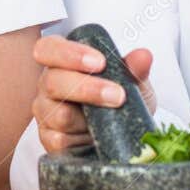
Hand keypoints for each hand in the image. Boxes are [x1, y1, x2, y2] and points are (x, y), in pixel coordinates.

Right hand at [30, 33, 156, 155]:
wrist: (123, 134)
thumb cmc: (119, 98)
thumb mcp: (132, 81)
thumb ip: (135, 68)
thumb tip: (143, 56)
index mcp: (61, 62)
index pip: (48, 49)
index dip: (69, 53)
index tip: (100, 62)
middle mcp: (47, 85)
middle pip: (52, 81)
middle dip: (87, 88)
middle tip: (118, 94)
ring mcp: (46, 114)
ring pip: (58, 114)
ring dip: (87, 118)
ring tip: (111, 118)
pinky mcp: (49, 140)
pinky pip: (60, 140)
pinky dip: (82, 139)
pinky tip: (96, 136)